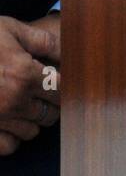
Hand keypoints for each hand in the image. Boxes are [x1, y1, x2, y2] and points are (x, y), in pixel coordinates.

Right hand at [0, 14, 59, 154]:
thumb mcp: (9, 30)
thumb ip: (42, 41)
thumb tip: (67, 50)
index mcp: (25, 74)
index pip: (62, 90)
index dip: (63, 85)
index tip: (56, 80)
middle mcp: (14, 101)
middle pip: (51, 113)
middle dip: (50, 103)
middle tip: (40, 91)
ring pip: (32, 131)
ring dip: (32, 120)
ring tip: (23, 105)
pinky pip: (9, 146)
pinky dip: (12, 137)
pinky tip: (8, 122)